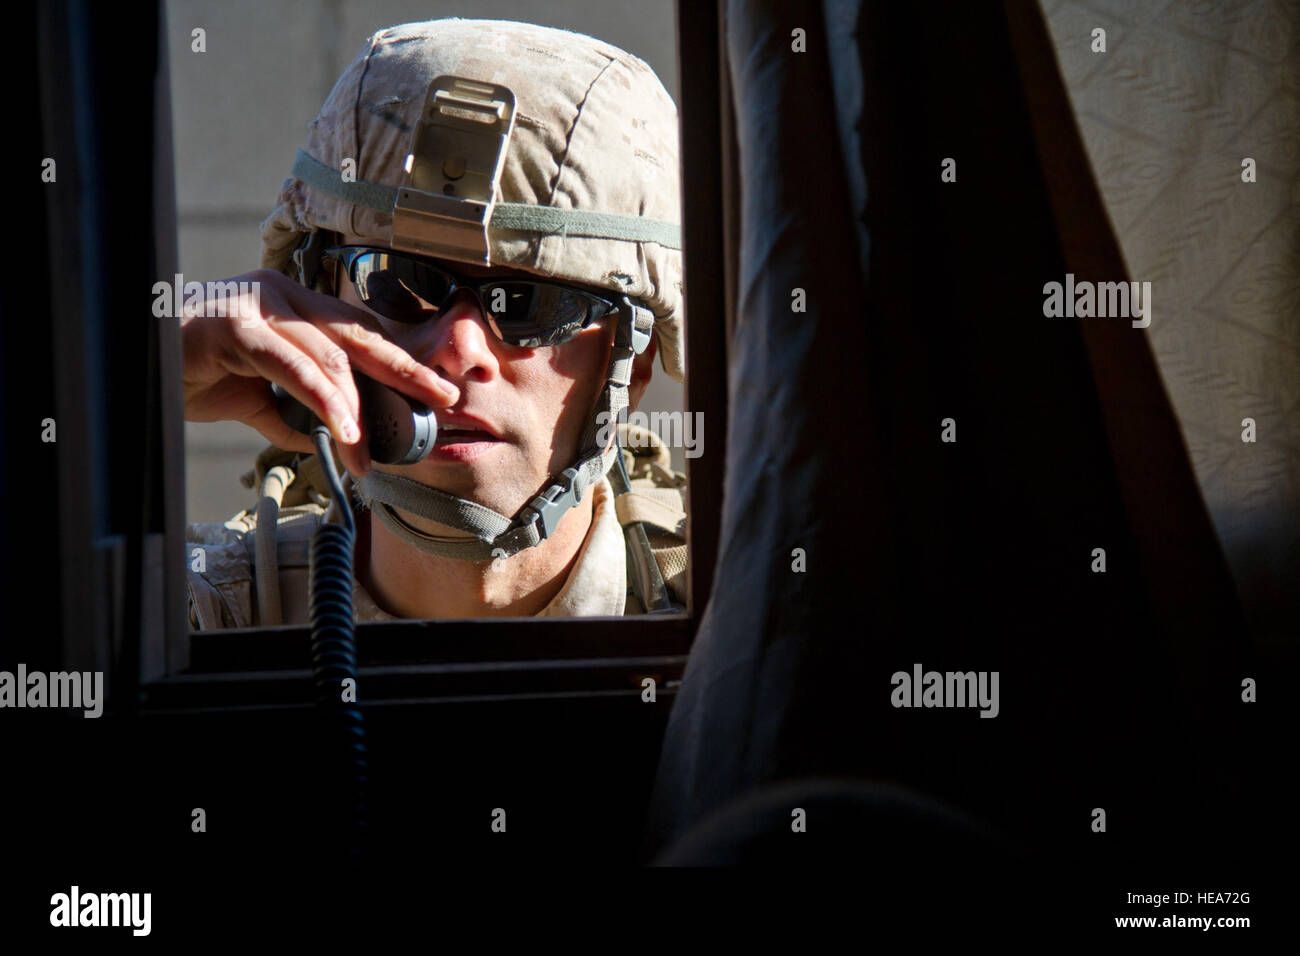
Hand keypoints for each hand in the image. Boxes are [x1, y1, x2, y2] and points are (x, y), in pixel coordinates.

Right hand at [180, 269, 459, 475]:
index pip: (361, 333)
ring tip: (370, 453)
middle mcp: (284, 294)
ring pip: (331, 357)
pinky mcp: (236, 326)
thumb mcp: (250, 395)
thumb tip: (321, 438)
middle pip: (361, 336)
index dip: (401, 362)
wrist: (126, 356)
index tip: (436, 390)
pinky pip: (292, 367)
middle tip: (444, 400)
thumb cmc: (186, 368)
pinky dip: (323, 400)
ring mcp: (261, 305)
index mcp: (294, 305)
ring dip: (357, 412)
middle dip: (407, 371)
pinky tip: (342, 430)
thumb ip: (288, 412)